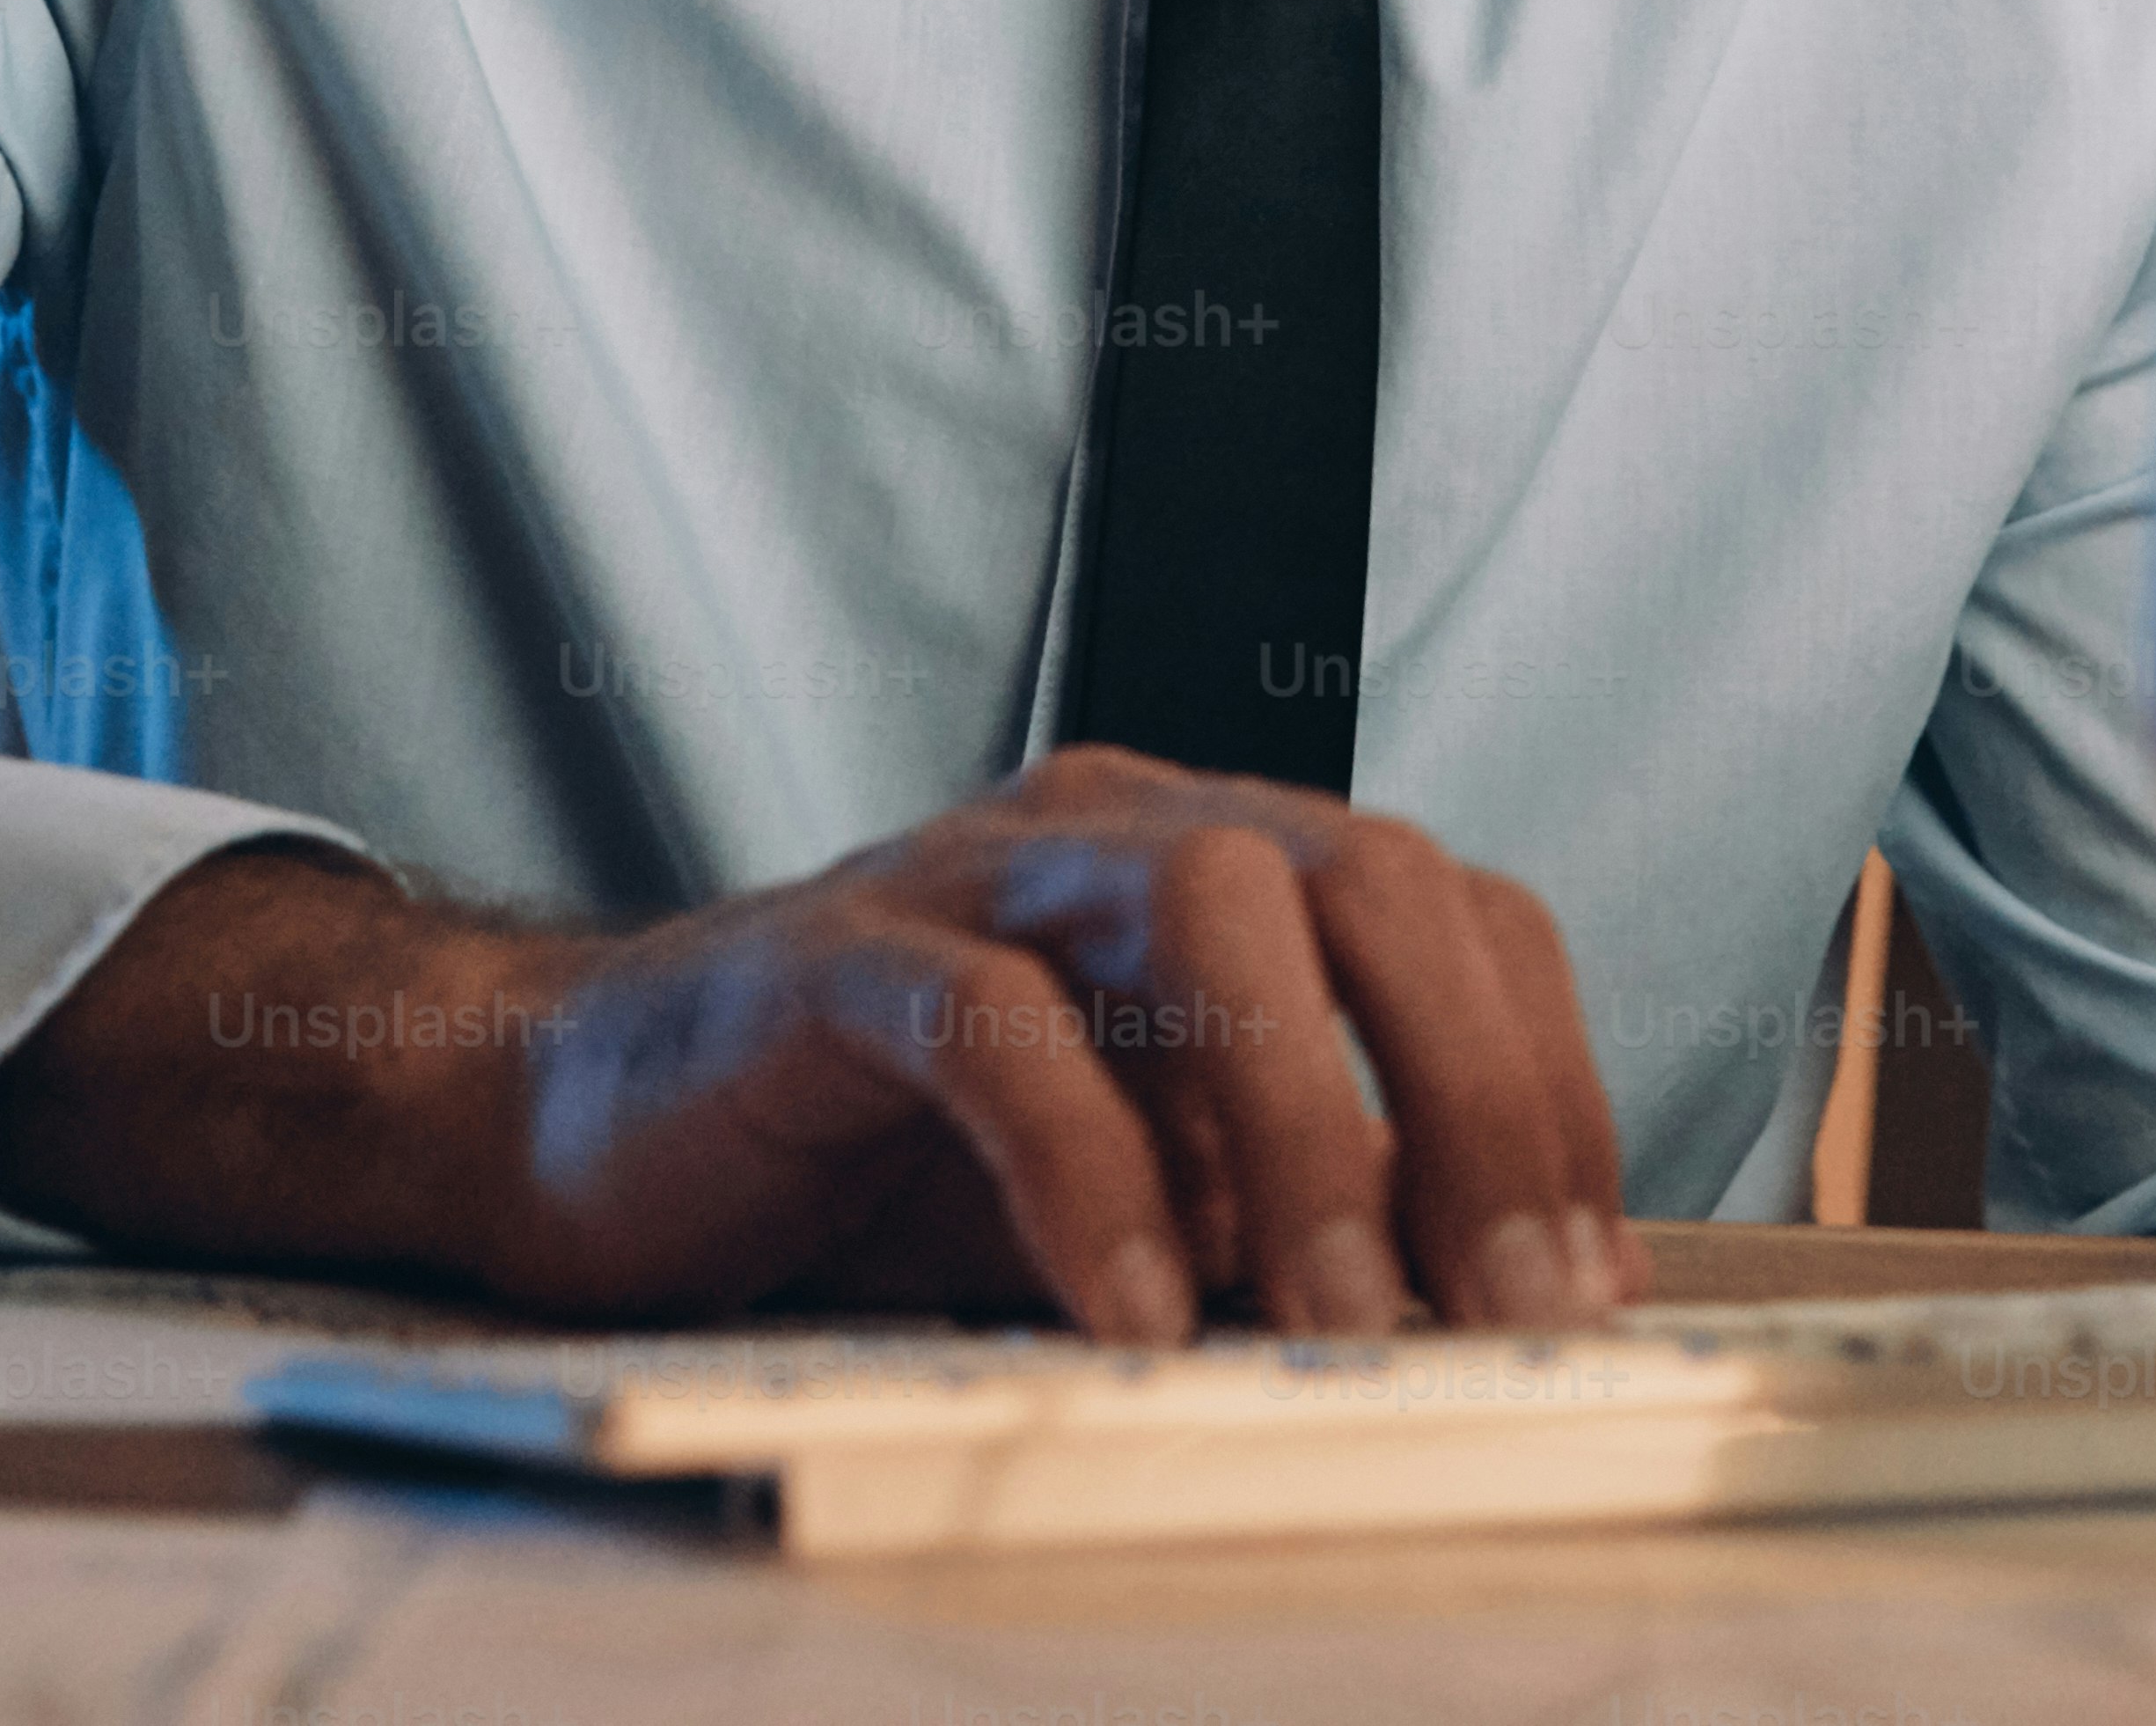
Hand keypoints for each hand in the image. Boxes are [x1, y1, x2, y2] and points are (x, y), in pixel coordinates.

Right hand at [0, 748, 1638, 1341]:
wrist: (570, 1120)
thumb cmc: (867, 1158)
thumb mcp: (1127, 1187)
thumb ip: (1273, 1212)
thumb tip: (1463, 1323)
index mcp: (1212, 864)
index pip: (1451, 911)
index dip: (1546, 1081)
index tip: (1585, 1281)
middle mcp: (1114, 831)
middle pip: (1370, 873)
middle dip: (1473, 1091)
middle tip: (1511, 1307)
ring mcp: (972, 875)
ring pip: (1212, 904)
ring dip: (1307, 1121)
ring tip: (1337, 1320)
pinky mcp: (836, 962)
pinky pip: (996, 1026)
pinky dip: (1092, 1173)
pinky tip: (1131, 1315)